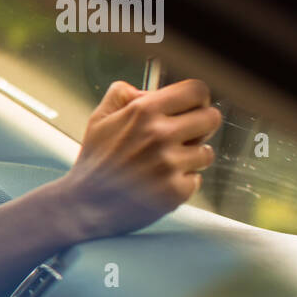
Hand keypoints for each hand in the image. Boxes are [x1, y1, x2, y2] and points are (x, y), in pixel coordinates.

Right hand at [57, 79, 221, 239]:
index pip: (197, 91)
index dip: (196, 100)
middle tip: (181, 138)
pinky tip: (159, 183)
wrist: (84, 205)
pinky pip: (196, 180)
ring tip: (164, 165)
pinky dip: (182, 182)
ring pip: (207, 152)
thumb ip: (122, 94)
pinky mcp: (175, 191)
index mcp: (143, 112)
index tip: (189, 110)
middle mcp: (158, 135)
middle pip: (212, 118)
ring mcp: (168, 164)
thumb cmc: (94, 163)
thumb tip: (148, 91)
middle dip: (199, 127)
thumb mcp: (99, 119)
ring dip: (190, 158)